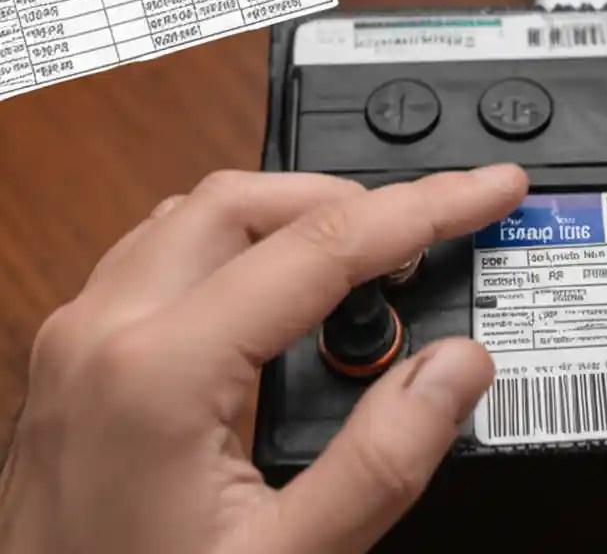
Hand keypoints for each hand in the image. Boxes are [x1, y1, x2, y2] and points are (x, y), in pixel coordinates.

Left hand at [0, 165, 528, 553]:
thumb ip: (383, 460)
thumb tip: (459, 363)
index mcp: (159, 372)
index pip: (320, 245)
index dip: (424, 207)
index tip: (489, 190)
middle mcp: (102, 333)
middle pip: (244, 202)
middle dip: (351, 197)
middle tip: (433, 226)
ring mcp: (76, 344)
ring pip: (193, 219)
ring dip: (290, 215)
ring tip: (371, 255)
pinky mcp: (72, 364)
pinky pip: (158, 257)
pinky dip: (237, 246)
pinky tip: (282, 289)